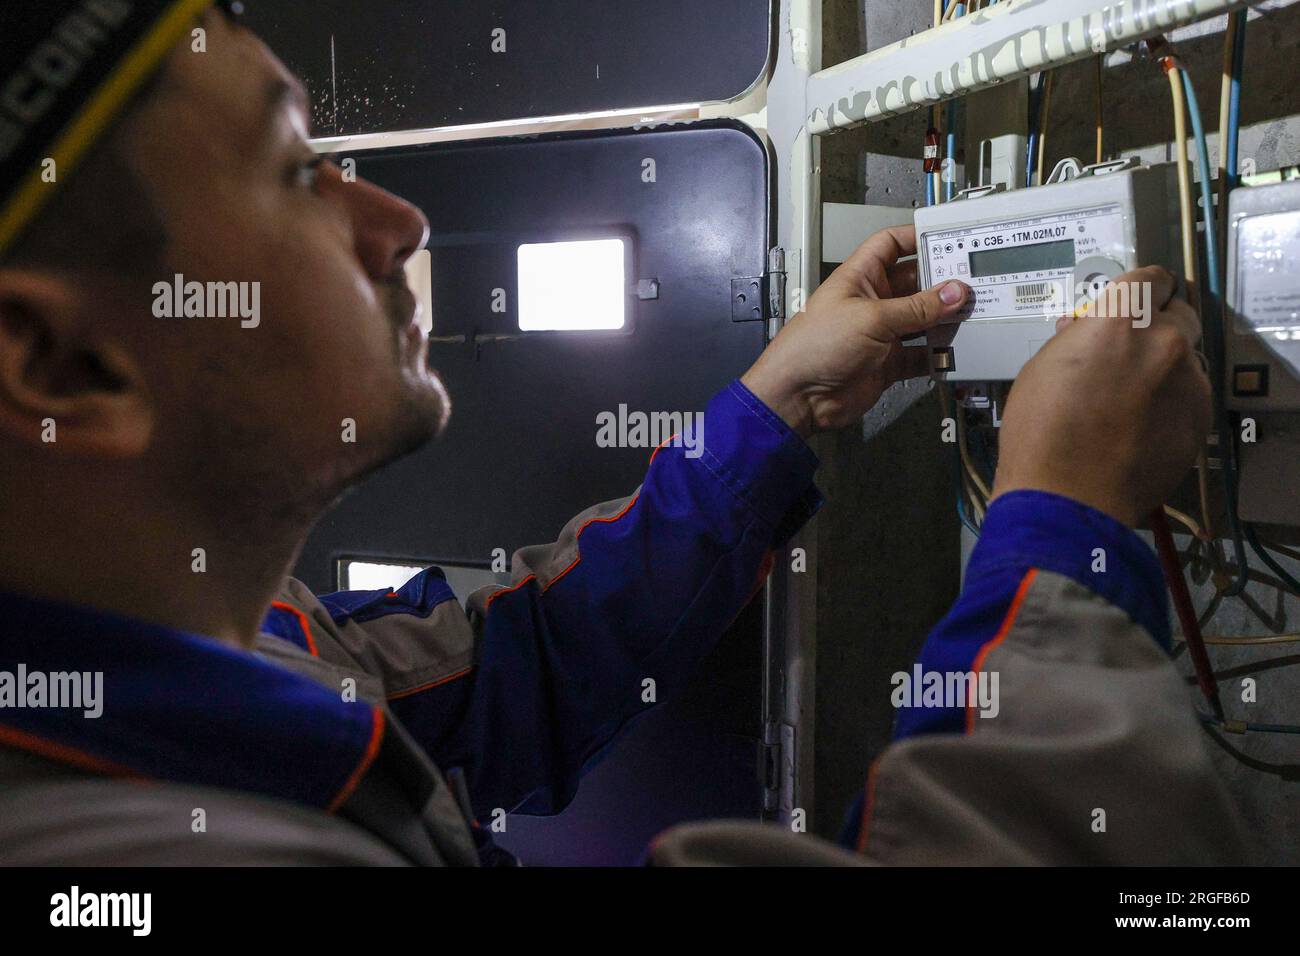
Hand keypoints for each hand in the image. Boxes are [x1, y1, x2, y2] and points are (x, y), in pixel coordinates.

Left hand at [740, 225, 969, 437]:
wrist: (799, 397)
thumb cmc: (815, 347)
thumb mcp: (871, 318)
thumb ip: (916, 307)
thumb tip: (953, 292)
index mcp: (860, 277)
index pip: (891, 244)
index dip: (917, 237)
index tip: (949, 237)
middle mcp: (873, 302)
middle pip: (916, 283)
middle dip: (943, 283)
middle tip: (973, 282)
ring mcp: (882, 333)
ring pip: (923, 320)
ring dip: (944, 320)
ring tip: (972, 316)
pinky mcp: (889, 363)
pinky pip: (921, 354)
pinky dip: (937, 354)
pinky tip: (953, 351)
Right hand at [991, 265, 1210, 526]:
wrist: (1065, 495)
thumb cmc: (1041, 434)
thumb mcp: (1041, 369)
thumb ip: (1076, 340)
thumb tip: (1084, 331)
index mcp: (1119, 319)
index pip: (1150, 278)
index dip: (1143, 287)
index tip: (1140, 295)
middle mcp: (1163, 341)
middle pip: (1180, 312)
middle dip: (1158, 324)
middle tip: (1134, 346)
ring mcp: (1187, 381)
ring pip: (1187, 357)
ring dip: (1166, 365)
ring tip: (1134, 394)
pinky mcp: (1199, 418)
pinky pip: (1191, 395)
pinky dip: (1173, 401)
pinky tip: (1142, 423)